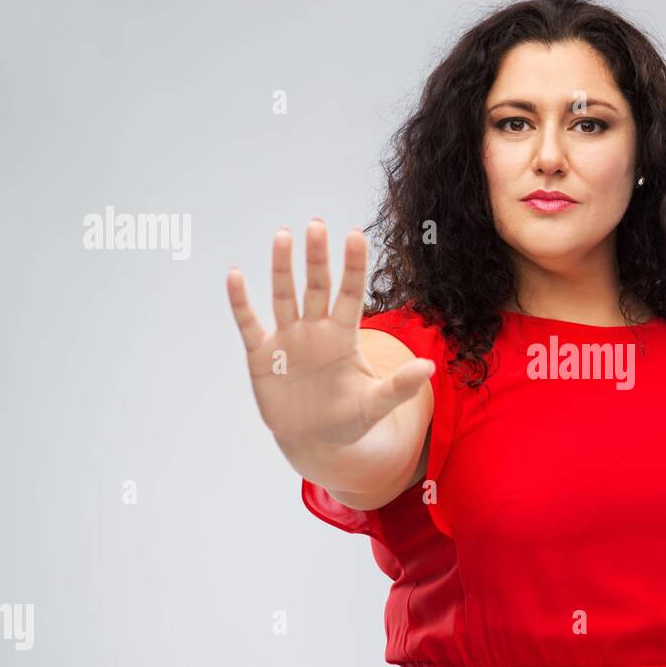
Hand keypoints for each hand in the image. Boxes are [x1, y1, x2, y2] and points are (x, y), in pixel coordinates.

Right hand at [226, 220, 433, 447]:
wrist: (314, 441)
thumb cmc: (349, 420)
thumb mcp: (375, 406)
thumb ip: (399, 387)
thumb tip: (430, 368)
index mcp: (344, 336)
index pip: (351, 294)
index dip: (353, 266)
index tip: (356, 235)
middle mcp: (316, 330)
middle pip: (317, 287)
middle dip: (317, 258)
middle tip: (317, 225)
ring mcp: (288, 340)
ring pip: (284, 296)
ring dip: (283, 268)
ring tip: (284, 236)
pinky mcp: (262, 355)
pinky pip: (250, 323)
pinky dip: (241, 302)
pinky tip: (235, 276)